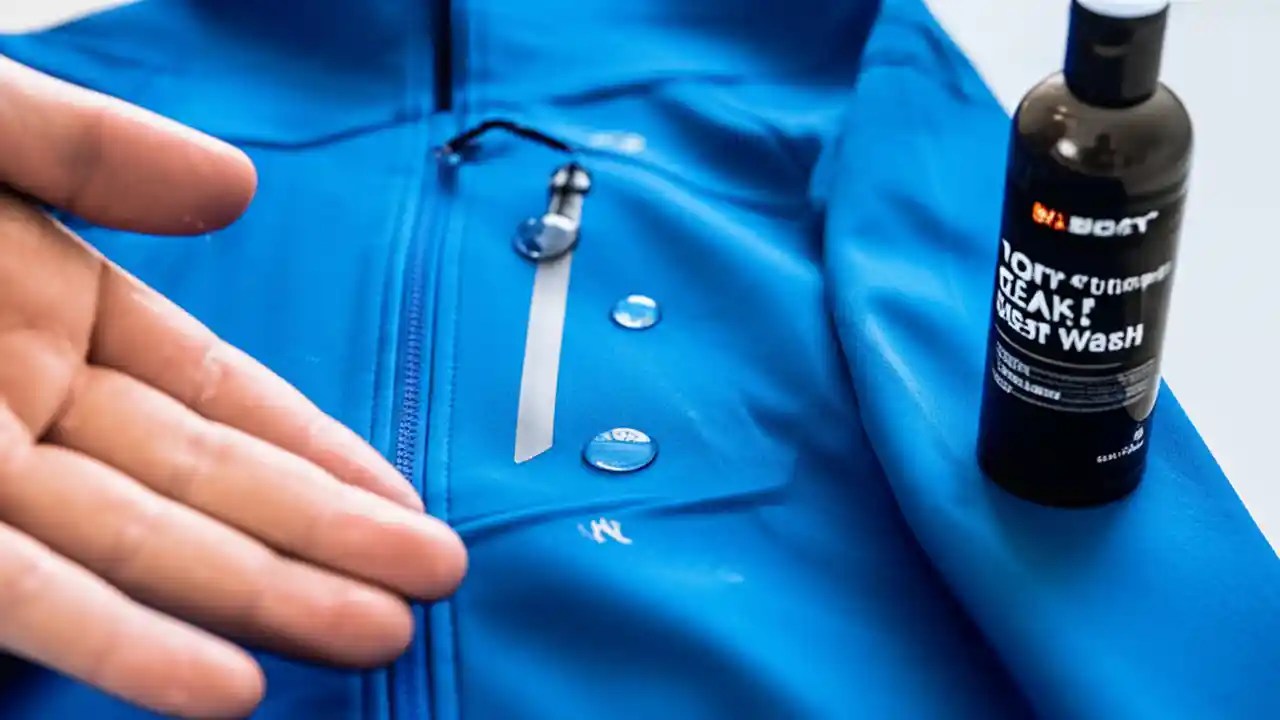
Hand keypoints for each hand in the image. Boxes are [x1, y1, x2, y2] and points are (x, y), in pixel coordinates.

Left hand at [0, 57, 466, 717]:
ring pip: (134, 551)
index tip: (406, 501)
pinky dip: (119, 640)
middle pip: (207, 487)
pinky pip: (17, 592)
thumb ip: (92, 147)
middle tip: (429, 590)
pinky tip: (213, 682)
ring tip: (364, 639)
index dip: (324, 452)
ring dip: (252, 603)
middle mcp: (25, 401)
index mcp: (55, 302)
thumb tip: (239, 191)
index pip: (226, 399)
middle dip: (324, 542)